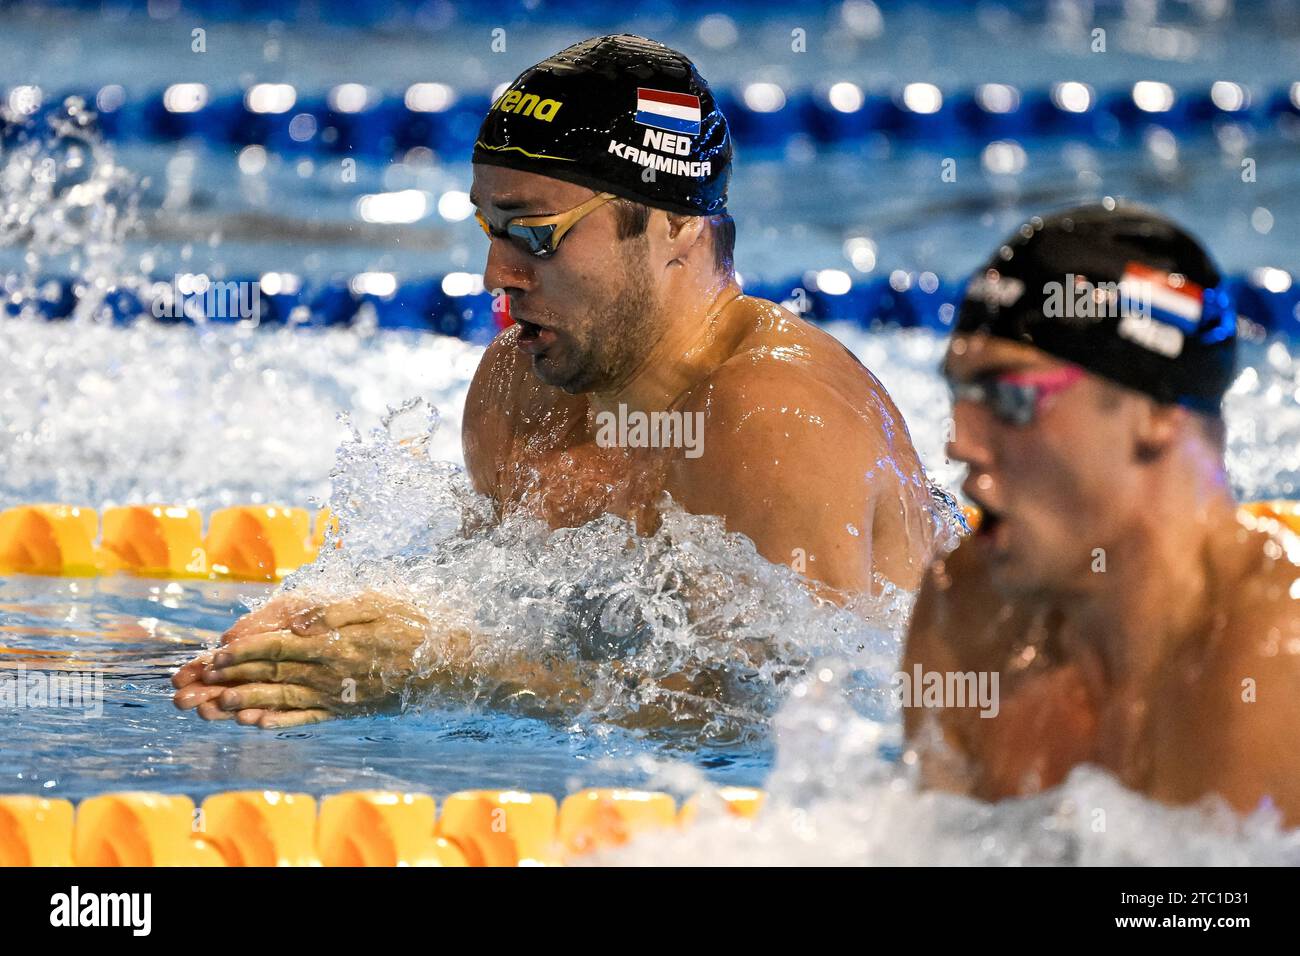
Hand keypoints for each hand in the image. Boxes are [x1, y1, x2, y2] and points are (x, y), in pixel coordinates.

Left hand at [172, 592, 428, 729]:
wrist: (450, 665)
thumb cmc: (417, 626)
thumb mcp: (379, 603)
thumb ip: (335, 613)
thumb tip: (298, 624)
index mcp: (333, 645)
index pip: (276, 648)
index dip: (242, 652)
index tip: (212, 654)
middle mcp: (330, 674)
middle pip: (269, 676)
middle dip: (228, 679)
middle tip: (192, 685)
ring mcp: (337, 696)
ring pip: (281, 701)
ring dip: (244, 703)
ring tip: (211, 709)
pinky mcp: (347, 709)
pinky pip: (307, 719)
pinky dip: (280, 723)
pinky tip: (258, 725)